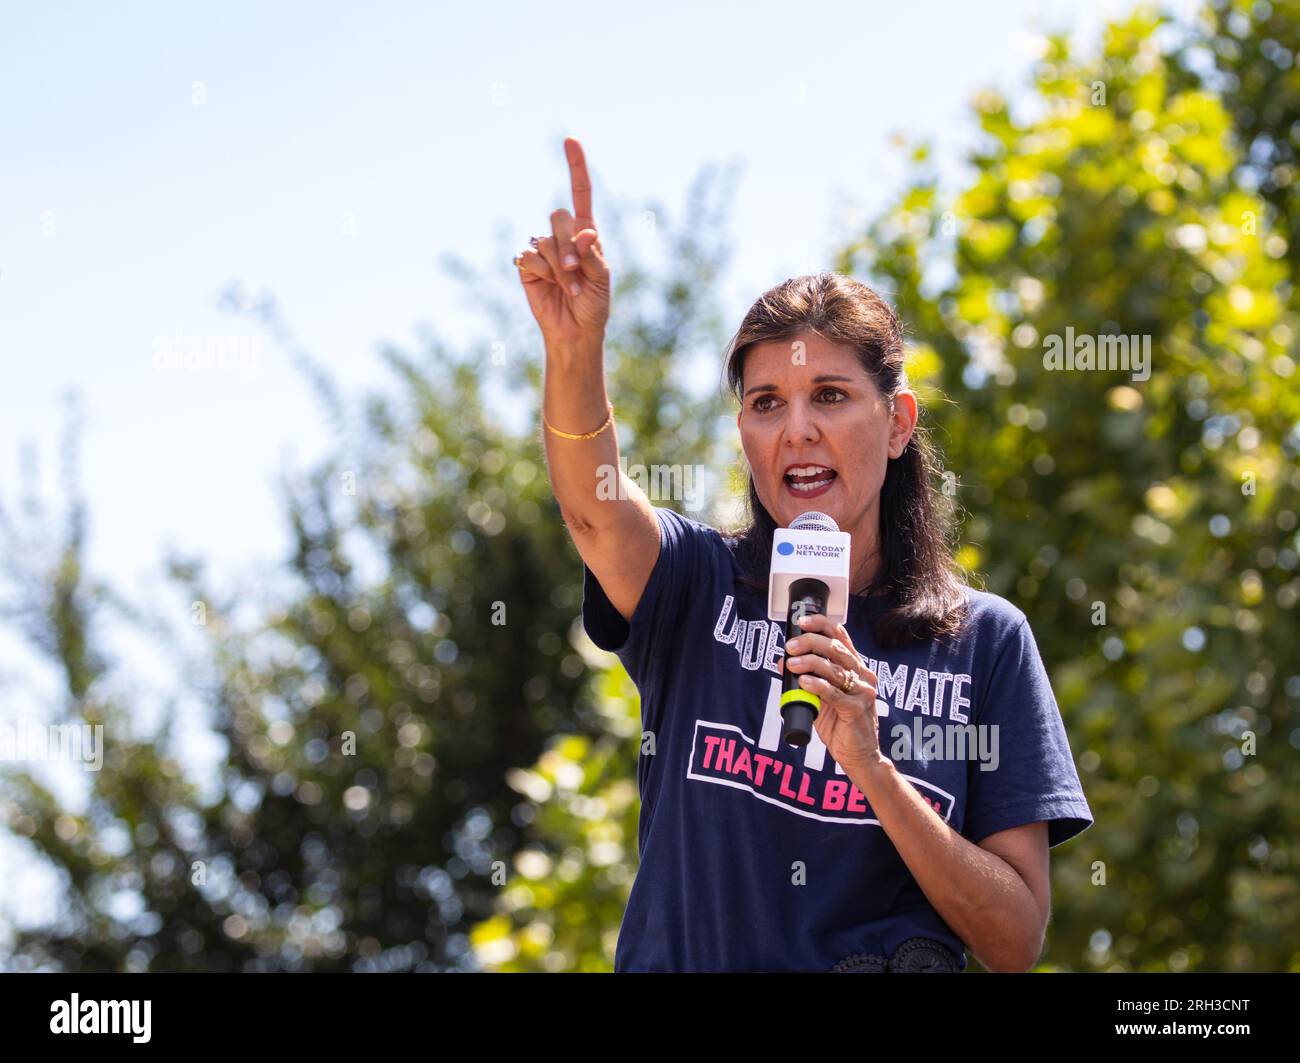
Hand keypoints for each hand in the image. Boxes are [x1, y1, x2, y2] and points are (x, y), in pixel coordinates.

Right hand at [515, 136, 610, 345]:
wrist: (575, 330)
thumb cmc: (594, 303)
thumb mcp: (601, 278)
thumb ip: (592, 254)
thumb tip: (585, 232)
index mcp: (586, 234)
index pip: (580, 194)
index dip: (576, 167)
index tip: (570, 141)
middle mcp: (564, 237)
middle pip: (559, 216)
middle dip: (568, 244)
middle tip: (576, 271)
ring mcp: (544, 250)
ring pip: (545, 240)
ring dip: (559, 266)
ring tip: (569, 287)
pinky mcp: (527, 266)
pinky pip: (530, 256)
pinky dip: (542, 272)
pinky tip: (550, 287)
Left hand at [781, 613, 884, 774]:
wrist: (859, 756)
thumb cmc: (840, 726)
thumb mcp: (821, 698)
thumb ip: (806, 679)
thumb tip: (782, 661)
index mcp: (856, 668)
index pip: (841, 637)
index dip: (822, 625)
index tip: (802, 622)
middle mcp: (862, 676)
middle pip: (836, 648)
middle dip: (810, 643)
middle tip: (790, 647)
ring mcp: (862, 692)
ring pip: (834, 668)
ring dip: (810, 662)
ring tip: (791, 664)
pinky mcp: (856, 709)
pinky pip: (834, 693)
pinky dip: (817, 685)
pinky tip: (803, 681)